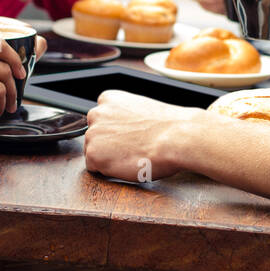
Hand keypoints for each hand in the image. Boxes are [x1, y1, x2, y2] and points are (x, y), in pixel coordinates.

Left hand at [85, 90, 202, 181]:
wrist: (176, 137)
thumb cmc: (168, 126)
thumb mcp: (141, 109)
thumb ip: (125, 116)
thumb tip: (123, 128)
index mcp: (108, 98)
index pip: (101, 121)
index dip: (116, 133)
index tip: (129, 137)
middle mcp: (96, 113)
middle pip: (95, 136)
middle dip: (109, 145)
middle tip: (132, 149)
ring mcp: (93, 133)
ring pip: (95, 153)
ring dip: (109, 158)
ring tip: (132, 156)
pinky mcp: (93, 154)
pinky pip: (95, 169)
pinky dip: (108, 171)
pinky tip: (127, 164)